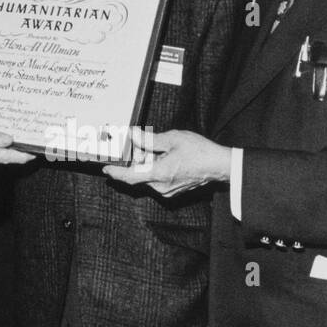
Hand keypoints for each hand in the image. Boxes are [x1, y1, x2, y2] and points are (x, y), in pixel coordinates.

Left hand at [102, 128, 229, 196]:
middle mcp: (161, 186)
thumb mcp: (172, 139)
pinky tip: (164, 156)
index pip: (130, 177)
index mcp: (159, 174)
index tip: (106, 169)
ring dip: (147, 162)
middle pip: (138, 173)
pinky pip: (157, 179)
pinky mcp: (173, 190)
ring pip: (147, 175)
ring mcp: (168, 190)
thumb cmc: (199, 152)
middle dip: (137, 159)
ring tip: (159, 148)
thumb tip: (133, 135)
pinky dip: (155, 167)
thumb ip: (149, 139)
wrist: (220, 165)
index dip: (116, 173)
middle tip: (142, 143)